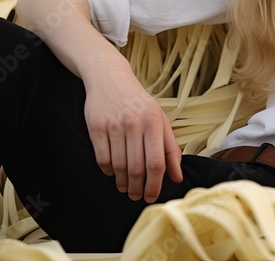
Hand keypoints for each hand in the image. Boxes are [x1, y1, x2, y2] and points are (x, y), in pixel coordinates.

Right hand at [83, 63, 182, 202]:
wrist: (110, 78)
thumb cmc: (139, 103)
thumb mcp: (161, 120)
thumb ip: (171, 148)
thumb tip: (178, 176)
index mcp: (155, 122)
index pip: (156, 162)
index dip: (155, 184)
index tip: (152, 196)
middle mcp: (135, 123)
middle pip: (137, 167)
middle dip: (137, 188)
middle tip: (137, 196)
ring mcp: (114, 125)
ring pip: (119, 166)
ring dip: (122, 183)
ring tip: (125, 188)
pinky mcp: (96, 127)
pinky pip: (102, 158)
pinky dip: (108, 171)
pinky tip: (113, 173)